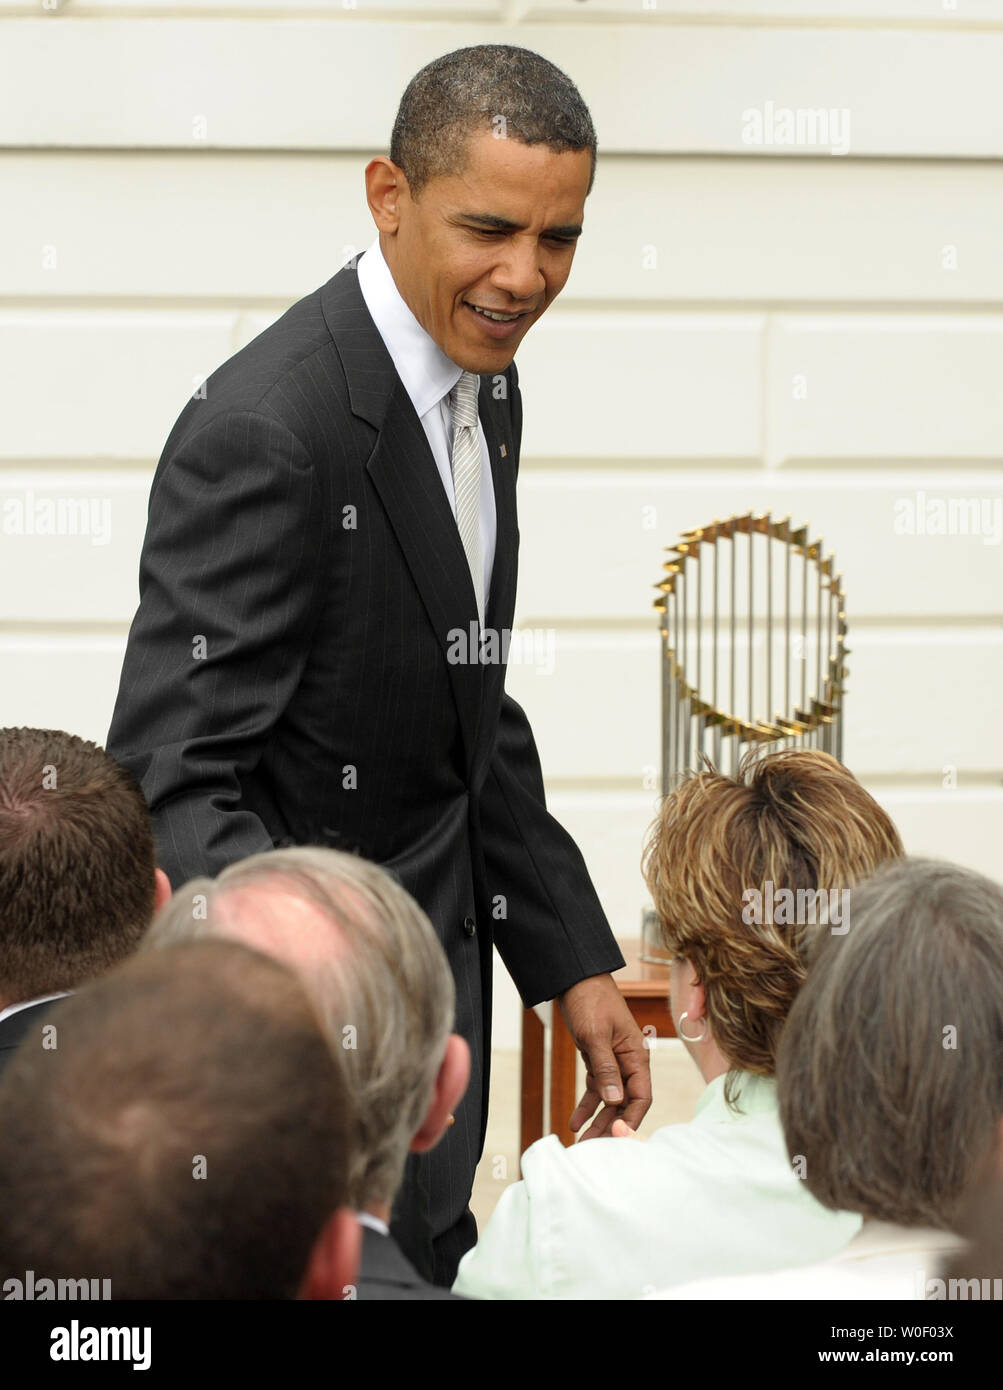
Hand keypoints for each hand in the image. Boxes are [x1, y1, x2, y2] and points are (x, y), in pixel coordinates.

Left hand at [557, 973, 651, 1140]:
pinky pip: (596, 1088)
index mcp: (637, 1055)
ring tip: (582, 1143)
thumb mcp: (596, 1034)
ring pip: (610, 1099)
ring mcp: (614, 1062)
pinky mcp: (599, 1060)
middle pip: (625, 1103)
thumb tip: (614, 1100)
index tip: (616, 1139)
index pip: (641, 1097)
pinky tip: (575, 1121)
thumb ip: (605, 1067)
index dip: (630, 1119)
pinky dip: (586, 1105)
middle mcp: (629, 1062)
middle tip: (593, 1149)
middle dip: (610, 1126)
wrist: (576, 980)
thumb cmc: (591, 1001)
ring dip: (597, 1120)